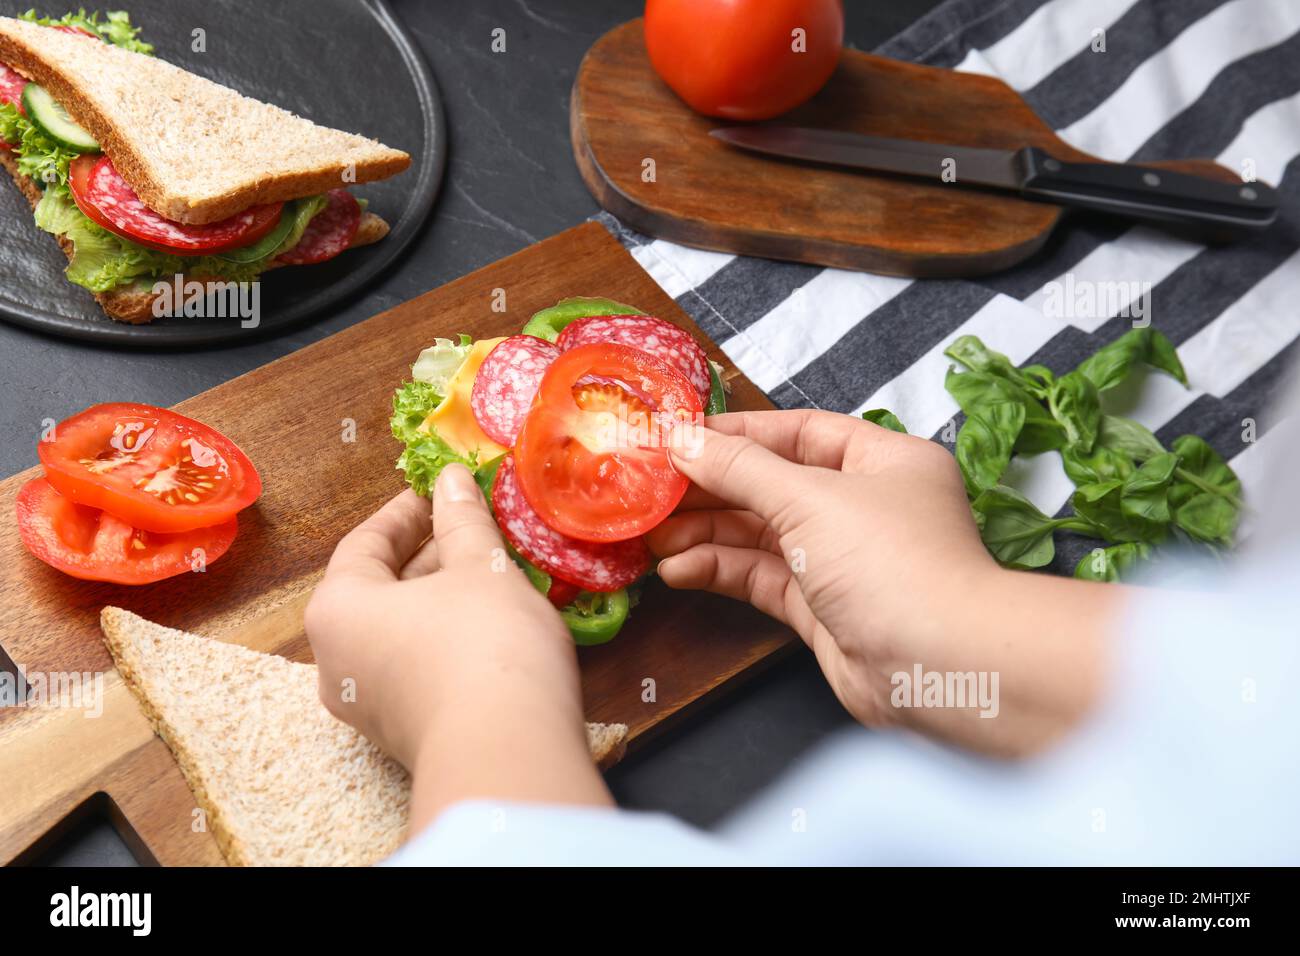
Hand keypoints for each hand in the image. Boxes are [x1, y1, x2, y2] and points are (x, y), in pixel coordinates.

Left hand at [306, 464, 610, 829]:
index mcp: (337, 610)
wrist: (507, 753)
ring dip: (440, 597)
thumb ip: (462, 520)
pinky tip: (491, 623)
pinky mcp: (404, 734)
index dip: (405, 512)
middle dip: (426, 555)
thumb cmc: (483, 644)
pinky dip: (445, 637)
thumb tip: (451, 478)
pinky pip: (415, 667)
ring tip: (489, 571)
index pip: (363, 543)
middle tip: (471, 527)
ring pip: (399, 631)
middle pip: (377, 590)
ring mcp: (368, 705)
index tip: (438, 492)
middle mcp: (337, 661)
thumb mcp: (480, 568)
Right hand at [651, 410, 1118, 754]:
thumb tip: (683, 440)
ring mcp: (844, 561)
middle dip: (713, 487)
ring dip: (707, 532)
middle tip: (652, 488)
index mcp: (883, 461)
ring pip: (763, 535)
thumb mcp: (810, 499)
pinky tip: (677, 569)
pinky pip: (762, 579)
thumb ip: (741, 469)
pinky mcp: (824, 610)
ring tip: (652, 533)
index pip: (800, 433)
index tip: (680, 435)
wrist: (941, 667)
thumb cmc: (893, 563)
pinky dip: (720, 571)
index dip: (738, 434)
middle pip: (775, 484)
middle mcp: (866, 506)